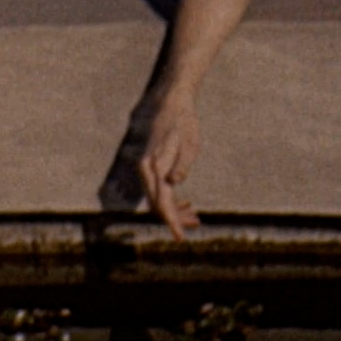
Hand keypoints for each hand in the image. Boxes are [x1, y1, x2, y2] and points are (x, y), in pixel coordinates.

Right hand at [140, 88, 202, 241]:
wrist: (173, 104)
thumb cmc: (184, 123)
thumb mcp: (190, 143)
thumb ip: (182, 163)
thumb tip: (174, 183)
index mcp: (153, 166)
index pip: (160, 201)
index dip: (170, 220)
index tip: (179, 236)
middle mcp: (145, 170)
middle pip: (157, 204)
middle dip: (174, 218)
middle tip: (195, 224)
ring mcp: (146, 169)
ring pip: (157, 198)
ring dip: (173, 210)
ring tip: (194, 217)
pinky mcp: (150, 167)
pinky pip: (158, 189)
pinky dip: (171, 199)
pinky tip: (186, 202)